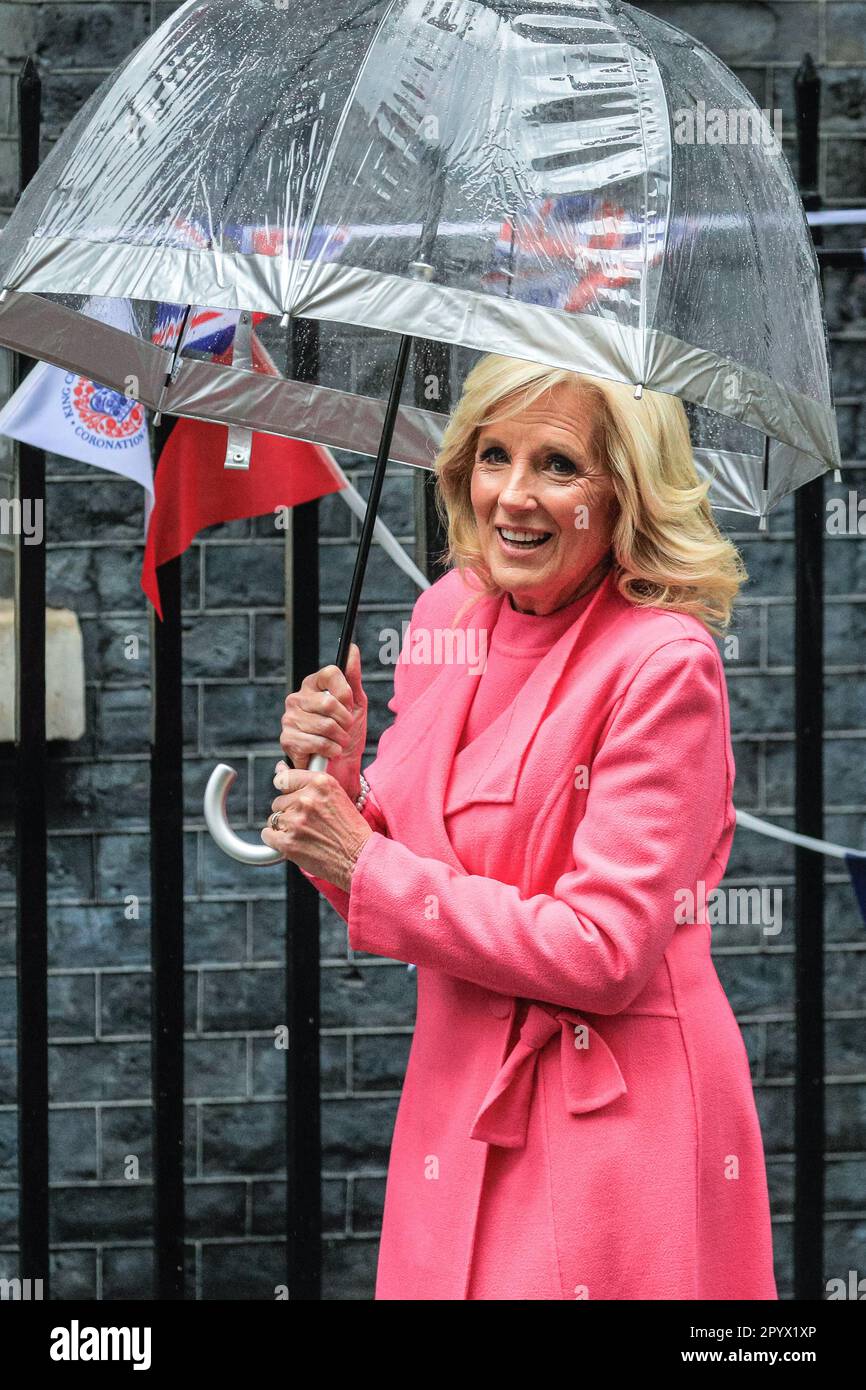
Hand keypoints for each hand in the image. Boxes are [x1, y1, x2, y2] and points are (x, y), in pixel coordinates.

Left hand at [262, 766, 373, 891]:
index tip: (289, 794)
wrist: (359, 858)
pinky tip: (294, 842)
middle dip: (289, 811)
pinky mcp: (288, 842)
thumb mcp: (336, 796)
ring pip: (274, 818)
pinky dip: (276, 840)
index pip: (285, 778)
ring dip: (285, 827)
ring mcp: (296, 821)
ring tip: (306, 834)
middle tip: (308, 822)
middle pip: (279, 801)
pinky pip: (268, 835)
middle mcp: (307, 799)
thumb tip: (279, 768)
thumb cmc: (351, 830)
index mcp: (321, 783)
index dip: (286, 788)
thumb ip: (308, 784)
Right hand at [280, 643, 366, 799]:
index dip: (345, 692)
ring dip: (340, 737)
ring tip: (339, 742)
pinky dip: (331, 749)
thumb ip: (352, 676)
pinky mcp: (287, 740)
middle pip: (329, 702)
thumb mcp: (356, 703)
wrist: (342, 765)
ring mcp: (290, 719)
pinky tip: (330, 752)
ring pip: (325, 724)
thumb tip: (352, 648)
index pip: (330, 672)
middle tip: (346, 729)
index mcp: (312, 685)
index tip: (349, 705)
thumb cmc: (348, 732)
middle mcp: (297, 699)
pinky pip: (316, 741)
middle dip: (345, 720)